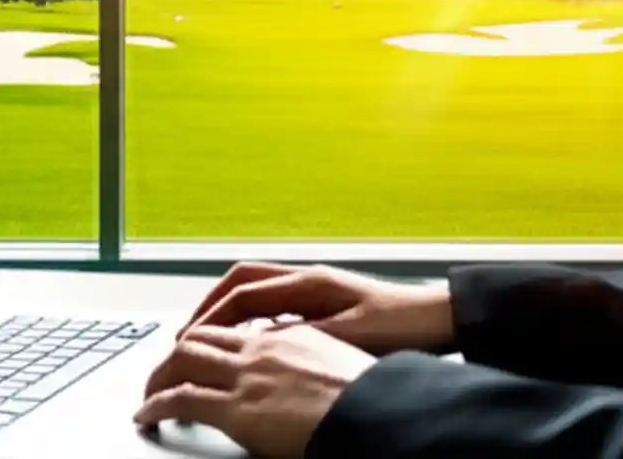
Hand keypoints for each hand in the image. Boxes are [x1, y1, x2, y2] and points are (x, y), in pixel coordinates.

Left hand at [138, 324, 375, 458]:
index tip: (200, 347)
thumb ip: (319, 365)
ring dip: (160, 374)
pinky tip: (148, 413)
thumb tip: (313, 379)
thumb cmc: (374, 398)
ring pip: (185, 359)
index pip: (239, 325)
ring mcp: (248, 375)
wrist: (381, 412)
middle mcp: (264, 348)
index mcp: (294, 337)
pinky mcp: (237, 409)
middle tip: (164, 369)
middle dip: (178, 350)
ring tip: (149, 392)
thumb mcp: (348, 370)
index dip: (212, 336)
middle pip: (204, 335)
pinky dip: (157, 404)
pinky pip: (182, 399)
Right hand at [177, 262, 454, 354]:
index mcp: (309, 282)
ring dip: (228, 311)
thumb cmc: (400, 325)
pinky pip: (274, 305)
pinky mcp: (325, 302)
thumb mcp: (344, 336)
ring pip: (256, 291)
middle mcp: (308, 278)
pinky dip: (251, 319)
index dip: (210, 315)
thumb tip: (254, 341)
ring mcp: (315, 288)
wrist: (436, 318)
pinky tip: (249, 343)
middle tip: (186, 334)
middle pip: (241, 282)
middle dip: (209, 306)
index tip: (188, 338)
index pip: (242, 292)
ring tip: (208, 338)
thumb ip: (298, 336)